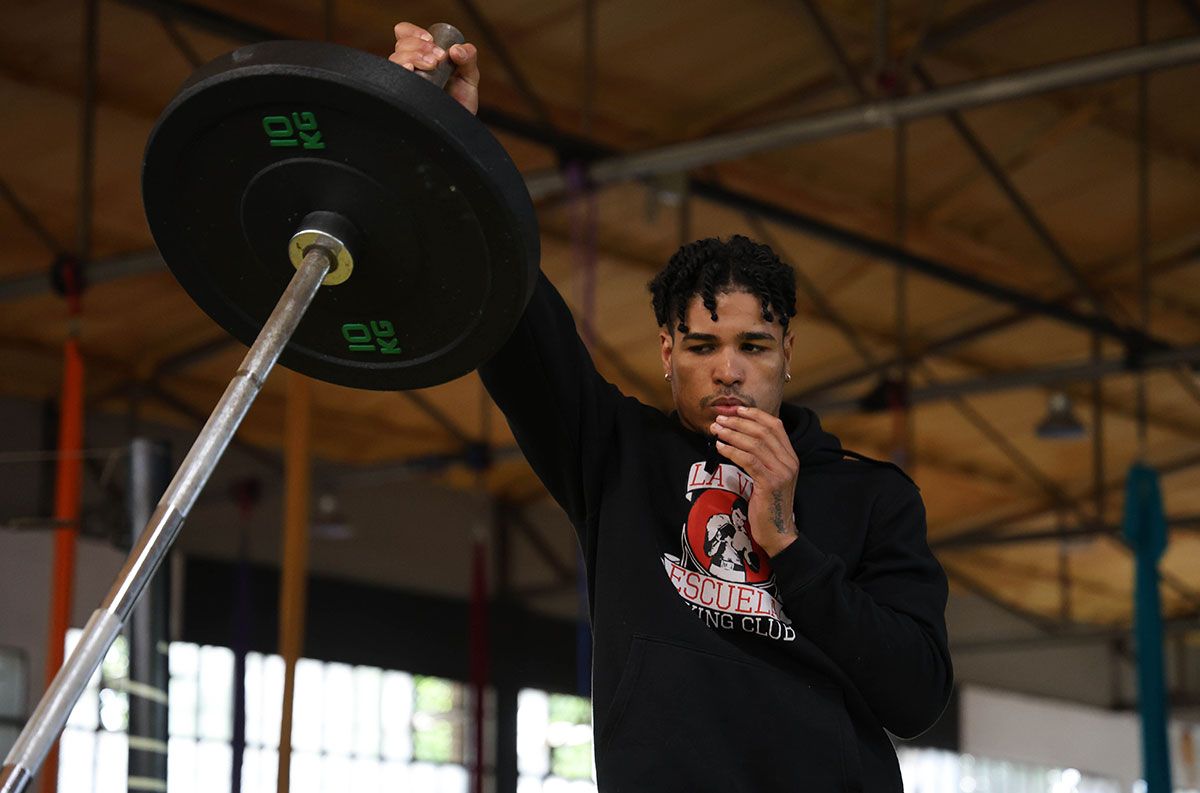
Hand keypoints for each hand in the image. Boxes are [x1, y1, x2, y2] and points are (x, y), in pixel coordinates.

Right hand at [390, 22, 479, 114]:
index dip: (413, 32)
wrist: (459, 128)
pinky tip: (409, 69)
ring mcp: (403, 81)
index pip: (404, 33)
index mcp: (420, 55)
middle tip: (438, 59)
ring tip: (431, 66)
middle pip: (400, 45)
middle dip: (420, 46)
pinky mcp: (401, 96)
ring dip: (413, 56)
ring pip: (395, 60)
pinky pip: (392, 81)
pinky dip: (400, 70)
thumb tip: (456, 49)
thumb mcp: (469, 76)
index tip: (430, 40)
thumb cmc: (461, 103)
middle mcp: (408, 66)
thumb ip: (468, 58)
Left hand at [709, 407, 798, 557]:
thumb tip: (741, 437)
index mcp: (790, 456)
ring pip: (755, 443)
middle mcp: (789, 461)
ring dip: (732, 434)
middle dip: (738, 422)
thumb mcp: (769, 476)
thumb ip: (762, 458)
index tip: (736, 410)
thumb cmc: (768, 504)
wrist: (778, 532)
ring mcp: (781, 472)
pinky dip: (732, 451)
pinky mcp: (770, 483)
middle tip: (719, 419)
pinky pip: (749, 460)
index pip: (775, 426)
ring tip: (716, 430)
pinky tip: (720, 447)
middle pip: (763, 431)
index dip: (755, 414)